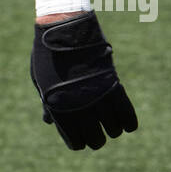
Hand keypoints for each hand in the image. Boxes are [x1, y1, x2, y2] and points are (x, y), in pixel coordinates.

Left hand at [31, 12, 137, 149]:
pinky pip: (127, 114)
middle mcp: (79, 108)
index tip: (80, 137)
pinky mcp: (113, 85)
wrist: (63, 29)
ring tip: (111, 124)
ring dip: (113, 129)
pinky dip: (129, 122)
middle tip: (97, 131)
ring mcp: (97, 97)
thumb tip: (49, 121)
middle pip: (96, 140)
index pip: (75, 141)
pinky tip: (127, 123)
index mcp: (59, 110)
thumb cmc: (48, 55)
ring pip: (113, 130)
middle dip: (96, 138)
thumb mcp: (41, 82)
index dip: (78, 141)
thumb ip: (49, 104)